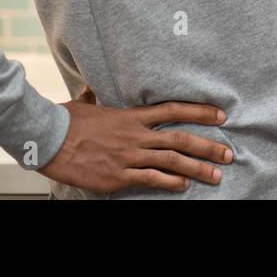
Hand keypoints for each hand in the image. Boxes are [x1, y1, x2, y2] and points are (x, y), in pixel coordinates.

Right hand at [39, 94, 233, 194]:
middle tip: (228, 154)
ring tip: (215, 175)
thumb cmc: (65, 121)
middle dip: (208, 147)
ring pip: (172, 162)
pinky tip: (183, 185)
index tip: (221, 115)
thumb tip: (91, 91)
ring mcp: (129, 156)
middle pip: (181, 139)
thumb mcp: (85, 104)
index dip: (200, 111)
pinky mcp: (118, 177)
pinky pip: (151, 180)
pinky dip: (170, 183)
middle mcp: (136, 135)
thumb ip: (95, 98)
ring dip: (197, 169)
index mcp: (132, 116)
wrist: (47, 139)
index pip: (174, 110)